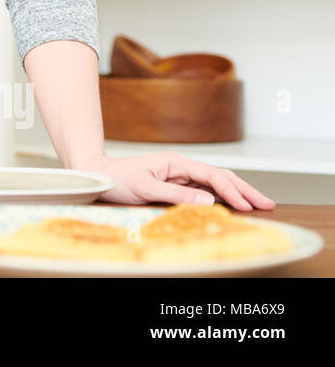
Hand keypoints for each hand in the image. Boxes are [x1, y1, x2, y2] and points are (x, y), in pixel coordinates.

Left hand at [74, 151, 275, 210]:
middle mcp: (181, 167)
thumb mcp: (145, 189)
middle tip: (267, 203)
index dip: (232, 190)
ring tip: (258, 204)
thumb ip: (176, 195)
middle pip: (220, 176)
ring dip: (237, 194)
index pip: (212, 175)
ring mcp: (180, 176)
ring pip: (215, 184)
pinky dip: (222, 198)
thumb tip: (209, 201)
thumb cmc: (118, 180)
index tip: (247, 205)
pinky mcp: (176, 186)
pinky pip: (204, 192)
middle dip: (244, 189)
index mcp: (176, 162)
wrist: (99, 177)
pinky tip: (234, 205)